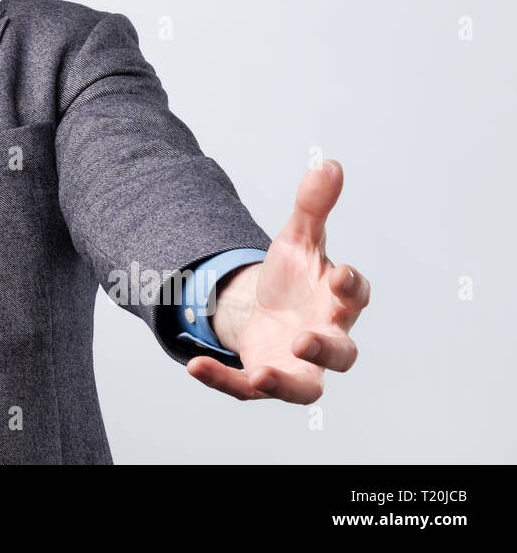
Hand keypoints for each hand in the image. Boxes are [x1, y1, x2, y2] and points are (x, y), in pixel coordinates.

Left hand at [187, 159, 369, 402]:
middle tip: (306, 340)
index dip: (353, 288)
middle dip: (327, 349)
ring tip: (262, 374)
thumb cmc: (294, 277)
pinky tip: (196, 365)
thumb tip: (329, 163)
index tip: (343, 276)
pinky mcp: (266, 378)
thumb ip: (313, 205)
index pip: (356, 296)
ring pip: (305, 388)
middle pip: (342, 354)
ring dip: (286, 382)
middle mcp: (326, 338)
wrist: (264, 309)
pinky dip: (222, 379)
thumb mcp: (297, 237)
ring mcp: (297, 365)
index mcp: (337, 300)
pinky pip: (246, 389)